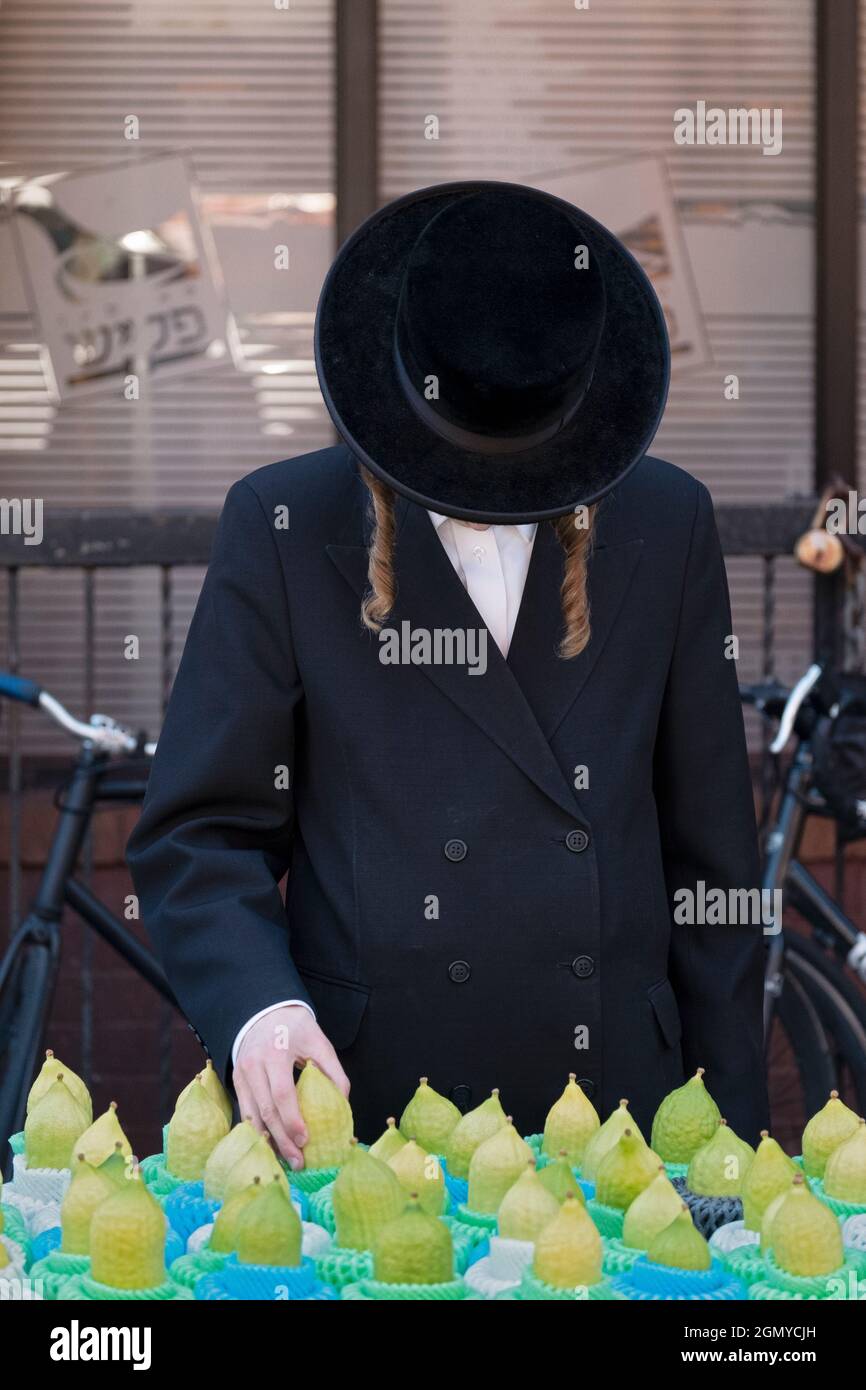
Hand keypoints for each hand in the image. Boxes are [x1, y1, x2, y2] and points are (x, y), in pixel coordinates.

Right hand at [233, 1005, 348, 1168]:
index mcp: (275, 1052)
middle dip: (282, 1140)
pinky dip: (257, 1131)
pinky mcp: (236, 1081)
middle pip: (266, 1110)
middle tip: (299, 1163)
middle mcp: (253, 1065)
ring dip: (269, 1141)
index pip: (282, 1093)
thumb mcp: (319, 1042)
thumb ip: (334, 1072)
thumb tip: (342, 1105)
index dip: (293, 1120)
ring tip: (285, 1161)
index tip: (306, 1140)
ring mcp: (241, 1074)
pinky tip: (270, 1145)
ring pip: (251, 1116)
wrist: (265, 1011)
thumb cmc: (296, 1028)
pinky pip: (244, 1112)